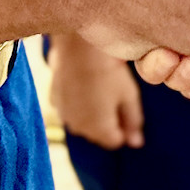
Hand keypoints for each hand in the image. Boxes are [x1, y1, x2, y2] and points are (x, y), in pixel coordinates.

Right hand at [48, 34, 143, 148]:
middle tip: (114, 92)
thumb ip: (133, 122)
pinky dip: (77, 101)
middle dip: (107, 120)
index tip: (126, 104)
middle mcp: (79, 128)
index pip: (115, 140)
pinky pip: (70, 108)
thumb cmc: (108, 71)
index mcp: (100, 130)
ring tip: (99, 86)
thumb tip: (136, 143)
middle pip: (98, 133)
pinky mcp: (54, 100)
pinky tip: (83, 83)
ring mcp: (64, 115)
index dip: (124, 126)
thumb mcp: (129, 95)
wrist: (78, 47)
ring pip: (82, 121)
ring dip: (91, 112)